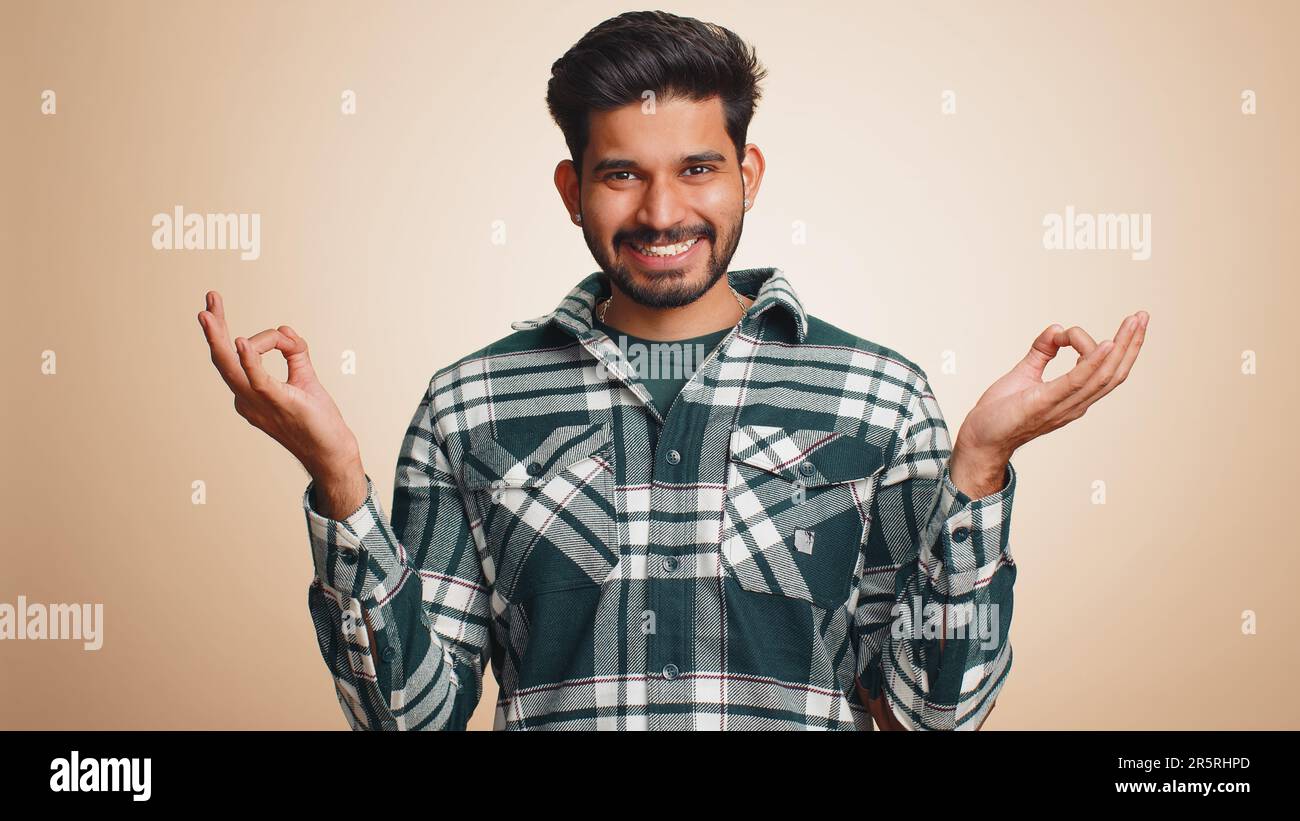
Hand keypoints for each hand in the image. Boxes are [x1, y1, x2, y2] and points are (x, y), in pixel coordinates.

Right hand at [197, 290, 361, 484]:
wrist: (332, 452)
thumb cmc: (317, 421)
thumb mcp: (305, 378)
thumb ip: (295, 353)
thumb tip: (284, 329)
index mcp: (251, 394)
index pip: (234, 359)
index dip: (230, 333)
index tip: (256, 319)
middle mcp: (247, 399)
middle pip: (223, 360)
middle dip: (214, 329)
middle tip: (209, 300)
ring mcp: (259, 403)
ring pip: (231, 368)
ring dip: (218, 339)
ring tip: (209, 314)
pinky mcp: (279, 403)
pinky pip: (258, 380)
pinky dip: (250, 360)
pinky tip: (243, 342)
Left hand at [956, 311, 1149, 461]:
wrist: (979, 438)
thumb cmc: (1000, 413)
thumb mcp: (1023, 374)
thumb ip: (1041, 352)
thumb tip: (1055, 330)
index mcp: (1072, 398)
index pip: (1107, 372)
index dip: (1120, 348)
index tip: (1112, 324)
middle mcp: (1075, 404)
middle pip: (1114, 372)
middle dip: (1132, 344)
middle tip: (1143, 317)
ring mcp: (1062, 406)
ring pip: (1102, 375)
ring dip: (1121, 347)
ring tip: (1133, 322)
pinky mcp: (1044, 403)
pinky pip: (1076, 382)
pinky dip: (1093, 363)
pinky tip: (1107, 344)